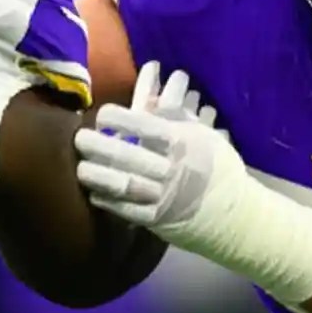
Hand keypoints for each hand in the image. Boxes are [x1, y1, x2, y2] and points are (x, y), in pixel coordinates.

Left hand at [74, 62, 242, 232]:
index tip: (102, 114)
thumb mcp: (201, 135)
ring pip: (124, 185)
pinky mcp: (158, 219)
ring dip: (98, 176)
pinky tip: (94, 193)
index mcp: (182, 143)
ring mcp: (164, 196)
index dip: (120, 119)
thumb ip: (174, 118)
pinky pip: (127, 211)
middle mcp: (171, 169)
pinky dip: (109, 202)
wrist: (232, 211)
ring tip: (80, 168)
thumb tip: (149, 92)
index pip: (145, 126)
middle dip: (99, 146)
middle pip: (128, 156)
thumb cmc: (214, 164)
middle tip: (79, 138)